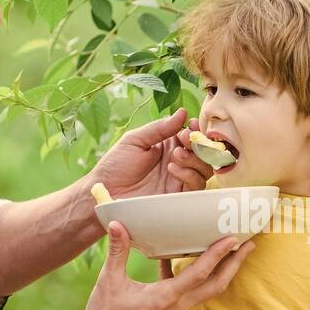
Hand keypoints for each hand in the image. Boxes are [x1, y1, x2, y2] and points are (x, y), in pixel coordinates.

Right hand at [78, 220, 252, 309]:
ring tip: (229, 252)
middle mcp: (177, 308)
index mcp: (166, 298)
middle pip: (216, 285)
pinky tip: (182, 263)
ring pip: (206, 291)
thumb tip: (115, 224)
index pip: (200, 273)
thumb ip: (117, 251)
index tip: (235, 240)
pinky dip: (196, 279)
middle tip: (250, 245)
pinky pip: (190, 296)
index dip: (218, 255)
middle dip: (235, 264)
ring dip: (220, 272)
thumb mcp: (108, 282)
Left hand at [88, 108, 213, 198]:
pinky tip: (172, 169)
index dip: (195, 130)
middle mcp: (177, 162)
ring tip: (175, 156)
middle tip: (184, 139)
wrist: (105, 193)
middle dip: (198, 144)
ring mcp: (179, 180)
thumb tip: (182, 112)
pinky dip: (189, 175)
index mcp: (167, 146)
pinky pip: (196, 186)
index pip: (191, 136)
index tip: (190, 125)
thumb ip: (159, 128)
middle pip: (203, 152)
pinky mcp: (177, 197)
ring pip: (204, 169)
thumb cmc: (115, 166)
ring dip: (194, 159)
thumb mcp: (134, 140)